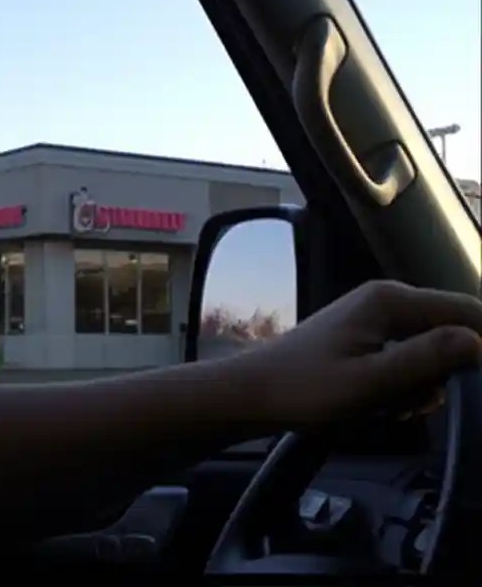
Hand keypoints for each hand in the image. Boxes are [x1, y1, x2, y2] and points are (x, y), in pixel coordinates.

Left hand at [234, 280, 481, 428]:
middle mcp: (385, 300)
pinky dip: (403, 385)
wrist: (249, 395)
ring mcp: (372, 318)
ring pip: (429, 351)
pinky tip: (382, 406)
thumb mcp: (370, 381)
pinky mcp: (363, 339)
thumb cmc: (302, 390)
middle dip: (445, 373)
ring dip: (422, 384)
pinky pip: (405, 359)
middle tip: (415, 402)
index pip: (467, 311)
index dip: (480, 349)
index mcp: (390, 300)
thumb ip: (425, 360)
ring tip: (392, 407)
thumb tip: (477, 340)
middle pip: (450, 332)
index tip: (469, 386)